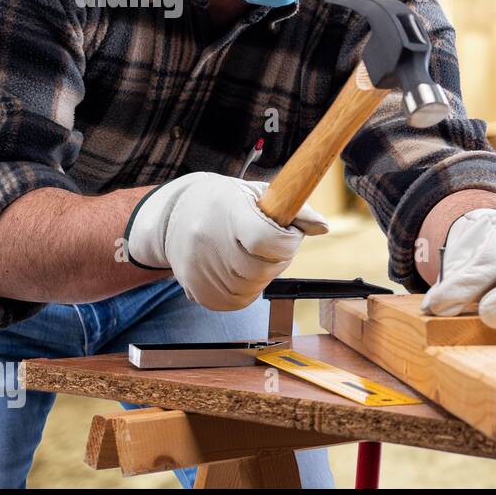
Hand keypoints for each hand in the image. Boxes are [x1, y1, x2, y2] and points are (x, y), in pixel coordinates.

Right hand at [125, 172, 328, 310]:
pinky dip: (246, 289)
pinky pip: (236, 302)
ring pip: (253, 288)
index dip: (286, 239)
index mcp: (225, 210)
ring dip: (261, 275)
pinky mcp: (196, 291)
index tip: (285, 231)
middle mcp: (206, 241)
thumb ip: (295, 208)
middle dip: (277, 258)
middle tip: (267, 242)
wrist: (173, 216)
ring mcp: (198, 269)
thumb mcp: (257, 192)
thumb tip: (322, 227)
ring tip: (248, 253)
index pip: (267, 239)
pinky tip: (237, 269)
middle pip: (263, 268)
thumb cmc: (224, 202)